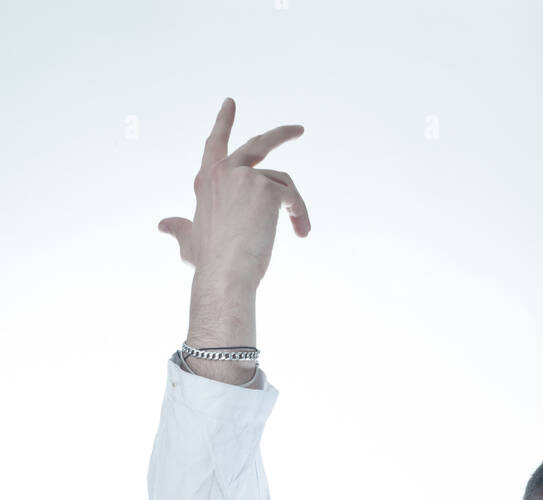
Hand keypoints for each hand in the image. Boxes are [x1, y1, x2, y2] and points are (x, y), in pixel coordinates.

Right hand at [157, 97, 309, 289]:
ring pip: (282, 183)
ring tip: (301, 230)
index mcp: (207, 183)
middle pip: (257, 145)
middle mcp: (223, 173)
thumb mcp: (189, 243)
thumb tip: (163, 224)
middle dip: (280, 135)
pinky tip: (301, 231)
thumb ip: (180, 229)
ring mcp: (243, 177)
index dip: (223, 123)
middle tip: (298, 129)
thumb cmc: (208, 266)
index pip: (215, 145)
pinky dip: (301, 214)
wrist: (223, 276)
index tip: (230, 103)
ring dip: (296, 206)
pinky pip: (292, 195)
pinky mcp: (264, 188)